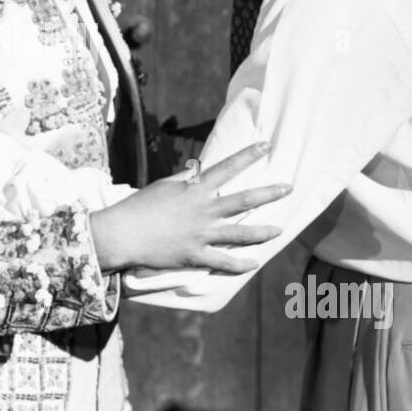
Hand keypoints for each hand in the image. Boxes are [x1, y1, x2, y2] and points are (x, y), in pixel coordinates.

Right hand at [89, 143, 288, 272]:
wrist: (122, 233)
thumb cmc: (139, 206)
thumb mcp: (163, 186)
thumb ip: (184, 180)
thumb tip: (196, 171)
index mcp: (195, 189)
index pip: (227, 167)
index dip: (248, 155)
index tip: (266, 146)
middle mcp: (204, 210)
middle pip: (244, 200)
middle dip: (269, 193)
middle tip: (288, 188)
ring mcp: (201, 233)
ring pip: (241, 233)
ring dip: (263, 231)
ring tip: (280, 230)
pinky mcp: (195, 255)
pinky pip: (223, 262)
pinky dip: (240, 264)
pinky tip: (254, 264)